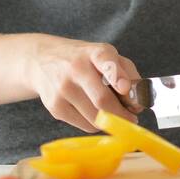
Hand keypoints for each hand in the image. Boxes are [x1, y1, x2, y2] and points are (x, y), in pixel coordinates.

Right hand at [24, 36, 142, 132]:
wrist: (41, 61)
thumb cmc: (83, 60)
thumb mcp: (105, 54)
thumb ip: (127, 73)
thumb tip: (138, 103)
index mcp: (94, 53)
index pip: (105, 61)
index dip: (117, 76)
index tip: (125, 88)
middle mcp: (76, 69)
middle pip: (102, 100)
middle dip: (123, 115)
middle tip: (133, 119)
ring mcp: (62, 89)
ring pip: (95, 118)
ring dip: (111, 121)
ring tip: (113, 114)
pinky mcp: (55, 107)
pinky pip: (85, 125)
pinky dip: (96, 124)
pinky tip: (95, 113)